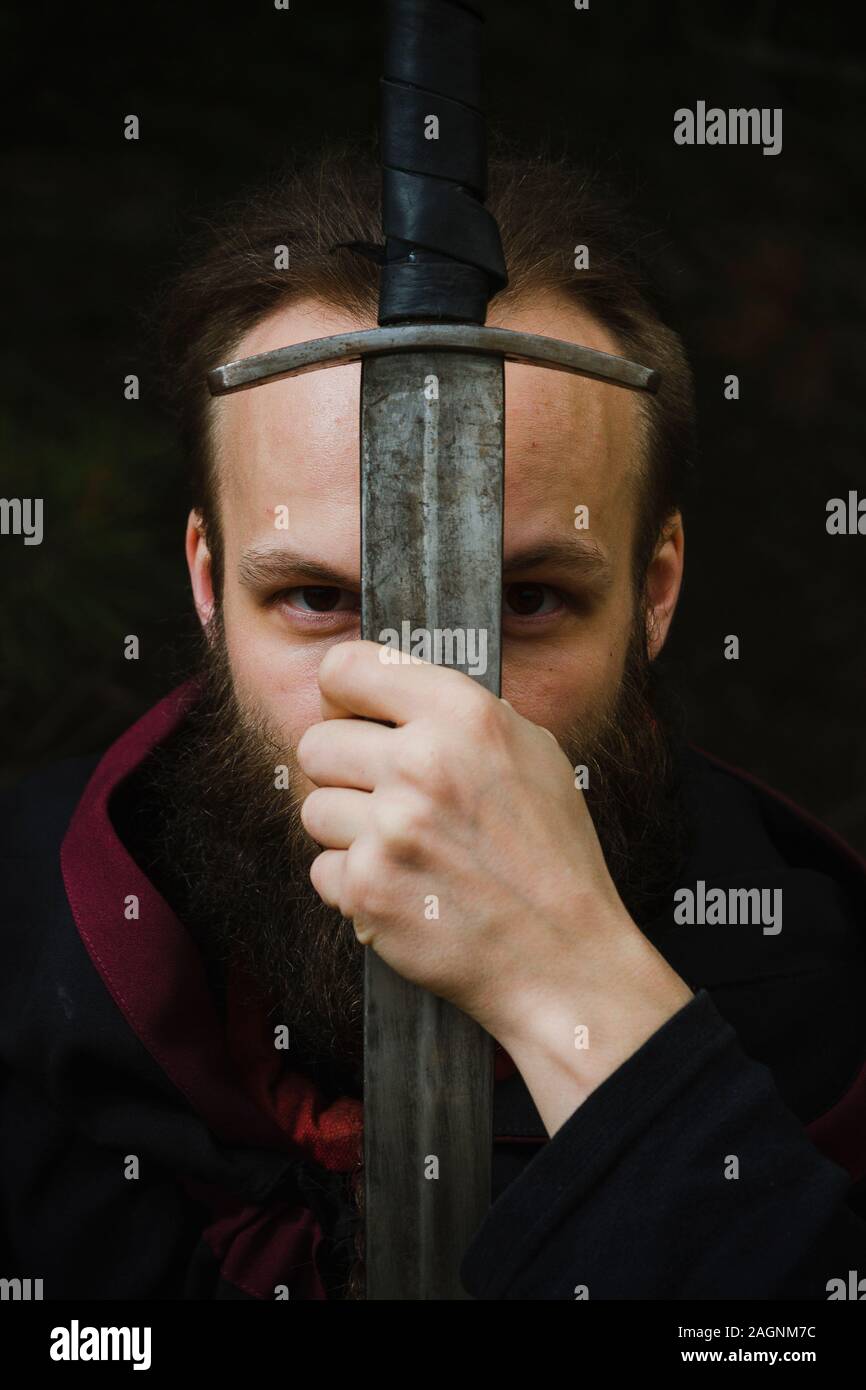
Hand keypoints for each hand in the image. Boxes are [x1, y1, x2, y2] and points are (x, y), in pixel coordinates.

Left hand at [297, 640, 692, 1131]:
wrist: (564, 957)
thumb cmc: (552, 856)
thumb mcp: (533, 754)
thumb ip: (461, 715)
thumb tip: (395, 692)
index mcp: (464, 715)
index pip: (345, 666)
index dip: (344, 694)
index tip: (355, 715)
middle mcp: (422, 763)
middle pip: (316, 743)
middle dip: (343, 771)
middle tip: (384, 797)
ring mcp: (390, 829)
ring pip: (314, 809)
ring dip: (348, 832)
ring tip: (403, 849)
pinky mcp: (368, 888)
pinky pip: (323, 870)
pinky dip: (356, 884)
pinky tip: (405, 888)